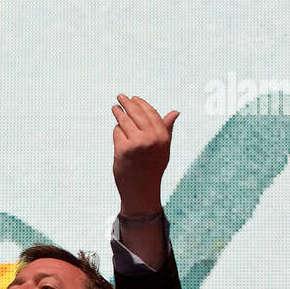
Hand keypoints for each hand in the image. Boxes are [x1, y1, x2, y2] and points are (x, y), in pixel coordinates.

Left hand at [111, 95, 178, 212]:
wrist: (141, 191)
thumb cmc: (153, 169)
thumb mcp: (164, 149)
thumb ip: (166, 129)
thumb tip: (175, 112)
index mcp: (162, 136)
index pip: (150, 113)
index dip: (141, 104)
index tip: (134, 98)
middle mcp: (150, 138)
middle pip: (136, 113)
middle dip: (127, 103)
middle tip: (120, 97)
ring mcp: (135, 144)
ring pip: (124, 121)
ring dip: (118, 113)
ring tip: (115, 109)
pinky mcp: (122, 150)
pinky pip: (117, 133)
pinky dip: (117, 132)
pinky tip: (117, 131)